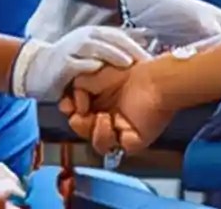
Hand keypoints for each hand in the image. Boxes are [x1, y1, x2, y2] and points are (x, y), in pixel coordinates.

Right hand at [16, 26, 150, 101]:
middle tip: (147, 61)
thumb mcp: (95, 49)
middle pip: (111, 40)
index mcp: (95, 34)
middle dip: (130, 49)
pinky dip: (89, 66)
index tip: (156, 56)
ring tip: (128, 63)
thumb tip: (146, 34)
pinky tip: (100, 70)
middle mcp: (84, 38)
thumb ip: (117, 43)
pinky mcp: (61, 65)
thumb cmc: (71, 61)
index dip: (138, 44)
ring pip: (95, 49)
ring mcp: (72, 50)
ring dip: (112, 55)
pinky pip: (76, 64)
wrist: (36, 69)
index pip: (120, 36)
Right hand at [59, 62, 174, 154]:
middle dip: (78, 123)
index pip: (79, 113)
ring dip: (90, 130)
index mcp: (101, 99)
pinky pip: (112, 148)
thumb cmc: (125, 71)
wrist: (152, 80)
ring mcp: (122, 130)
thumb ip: (76, 89)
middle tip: (80, 113)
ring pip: (97, 143)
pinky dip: (105, 136)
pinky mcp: (132, 141)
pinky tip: (109, 121)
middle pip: (85, 131)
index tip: (67, 105)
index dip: (71, 112)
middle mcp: (111, 115)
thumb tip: (74, 106)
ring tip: (100, 116)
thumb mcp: (90, 74)